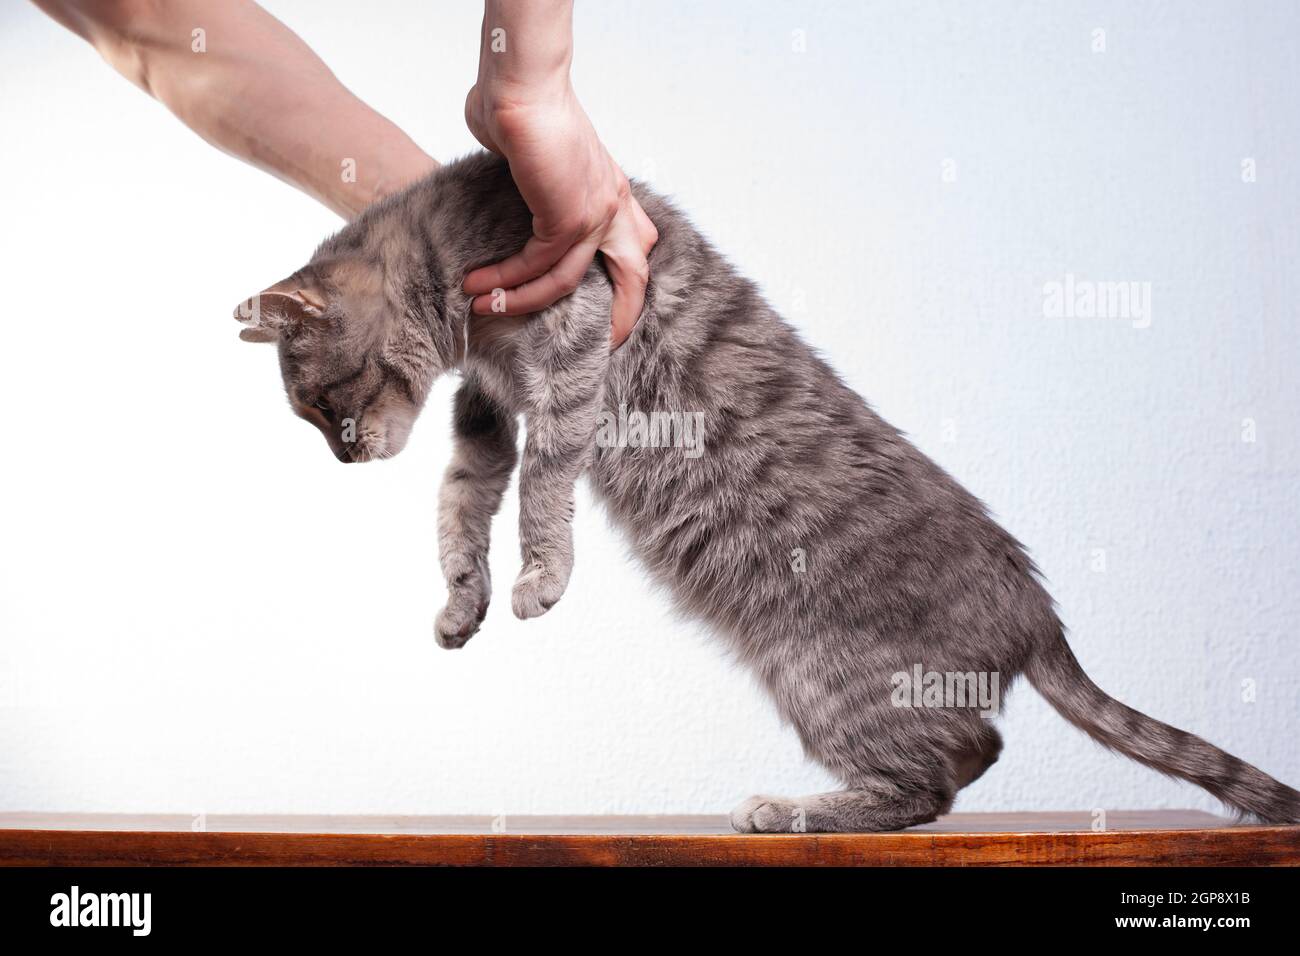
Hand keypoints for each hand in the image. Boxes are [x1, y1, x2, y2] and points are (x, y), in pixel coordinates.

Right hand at [463, 82, 657, 347]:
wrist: (520, 86)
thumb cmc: (520, 107)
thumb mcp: (537, 158)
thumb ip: (535, 187)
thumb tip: (512, 195)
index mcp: (612, 191)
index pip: (635, 245)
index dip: (628, 283)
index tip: (611, 312)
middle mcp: (613, 204)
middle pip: (633, 274)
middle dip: (623, 316)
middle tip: (604, 349)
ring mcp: (596, 211)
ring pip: (567, 279)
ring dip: (522, 299)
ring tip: (485, 305)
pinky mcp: (570, 216)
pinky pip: (538, 264)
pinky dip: (506, 280)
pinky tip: (480, 286)